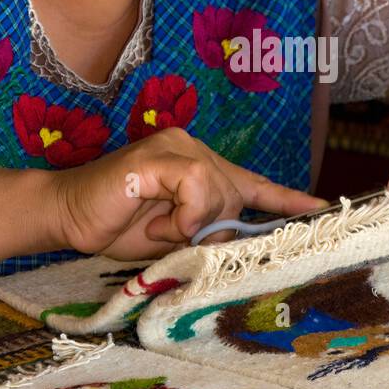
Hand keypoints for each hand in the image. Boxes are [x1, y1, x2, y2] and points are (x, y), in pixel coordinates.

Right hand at [48, 128, 324, 260]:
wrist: (66, 218)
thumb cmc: (116, 227)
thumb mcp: (173, 238)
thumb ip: (207, 233)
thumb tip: (239, 240)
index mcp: (199, 166)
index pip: (251, 183)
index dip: (286, 199)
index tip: (321, 208)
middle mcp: (192, 148)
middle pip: (236, 194)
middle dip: (211, 227)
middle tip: (170, 235)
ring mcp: (176, 147)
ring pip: (220, 191)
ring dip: (190, 224)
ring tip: (155, 226)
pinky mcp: (159, 156)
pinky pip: (198, 186)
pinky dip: (182, 215)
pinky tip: (154, 220)